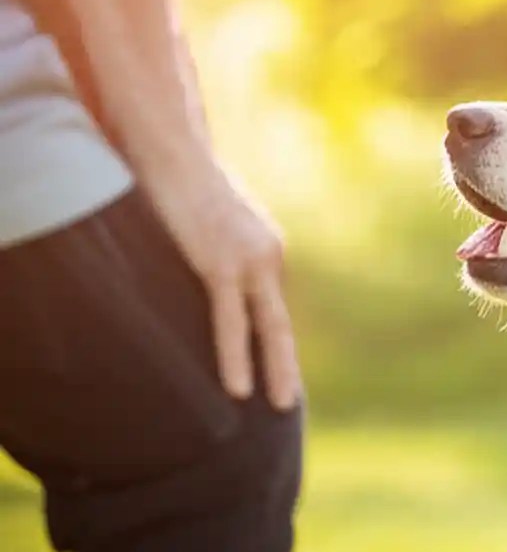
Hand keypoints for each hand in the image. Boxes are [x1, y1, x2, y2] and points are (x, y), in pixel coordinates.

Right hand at [151, 169, 301, 410]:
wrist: (170, 146)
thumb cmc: (180, 180)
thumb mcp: (210, 222)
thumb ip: (217, 250)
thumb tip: (208, 273)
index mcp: (266, 248)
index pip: (271, 305)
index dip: (272, 342)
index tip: (278, 373)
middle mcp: (268, 255)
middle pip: (279, 322)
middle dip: (286, 365)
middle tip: (290, 402)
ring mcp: (248, 260)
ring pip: (267, 327)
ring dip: (275, 369)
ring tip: (278, 405)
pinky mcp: (220, 262)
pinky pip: (231, 320)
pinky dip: (236, 356)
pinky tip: (240, 388)